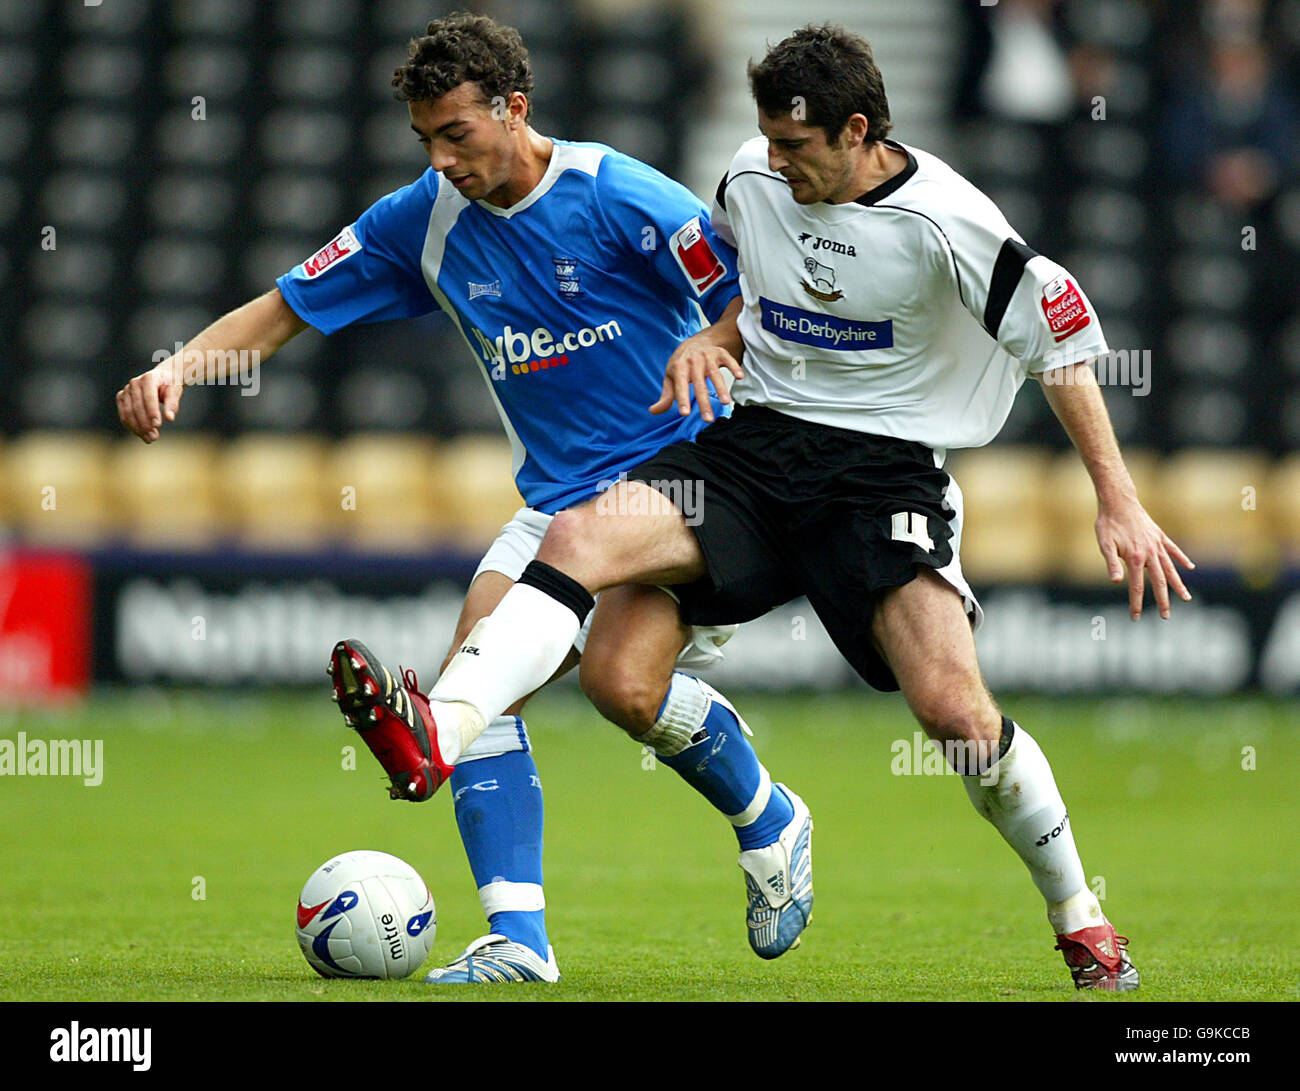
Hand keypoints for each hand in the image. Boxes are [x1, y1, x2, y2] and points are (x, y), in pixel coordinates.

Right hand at [116, 355, 184, 442]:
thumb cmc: (170, 384)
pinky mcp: (122, 398)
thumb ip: (173, 404)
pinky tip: (141, 434)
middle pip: (136, 407)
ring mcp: (126, 390)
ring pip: (128, 412)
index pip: (149, 397)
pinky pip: (124, 414)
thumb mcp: (176, 391)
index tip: (157, 425)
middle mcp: (134, 383)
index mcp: (148, 378)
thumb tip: (170, 418)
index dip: (152, 412)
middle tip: (154, 437)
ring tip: (150, 439)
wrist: (162, 377)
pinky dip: (131, 426)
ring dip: (137, 428)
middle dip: (145, 424)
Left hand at [650, 342, 743, 422]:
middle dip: (704, 403)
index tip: (685, 413)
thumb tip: (653, 411)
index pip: (681, 386)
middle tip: (708, 420)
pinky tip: (740, 376)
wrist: (695, 340)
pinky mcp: (720, 353)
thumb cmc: (682, 363)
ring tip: (726, 402)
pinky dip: (734, 367)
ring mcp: (708, 357)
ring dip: (721, 388)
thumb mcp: (671, 377)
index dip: (682, 399)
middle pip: (700, 385)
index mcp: (679, 368)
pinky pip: (728, 360)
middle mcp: (694, 362)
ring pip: (715, 374)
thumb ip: (666, 396)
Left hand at [1096, 496, 1194, 619]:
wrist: (1119, 501)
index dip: (1136, 603)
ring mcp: (1157, 544)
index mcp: (1135, 558)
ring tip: (1186, 598)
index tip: (1135, 617)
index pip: (1136, 586)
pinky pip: (1173, 550)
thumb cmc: (1108, 523)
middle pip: (1159, 581)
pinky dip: (1181, 559)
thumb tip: (1117, 582)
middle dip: (1163, 600)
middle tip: (1166, 616)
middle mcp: (1150, 553)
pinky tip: (1190, 568)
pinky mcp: (1160, 536)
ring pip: (1170, 568)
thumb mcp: (1104, 544)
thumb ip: (1111, 563)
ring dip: (1178, 584)